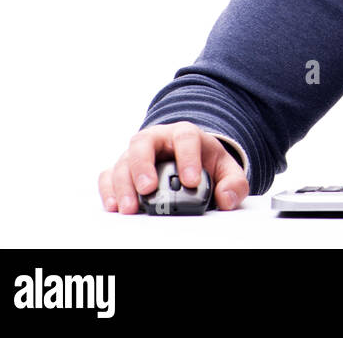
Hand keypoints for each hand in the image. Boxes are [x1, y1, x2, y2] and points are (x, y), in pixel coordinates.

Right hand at [99, 122, 248, 213]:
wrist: (189, 161)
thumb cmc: (205, 162)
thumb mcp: (226, 170)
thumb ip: (234, 183)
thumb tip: (227, 197)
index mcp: (185, 134)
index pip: (185, 137)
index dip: (187, 158)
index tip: (191, 181)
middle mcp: (157, 140)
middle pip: (144, 143)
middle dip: (144, 166)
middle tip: (149, 189)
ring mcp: (137, 154)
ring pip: (124, 161)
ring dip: (124, 185)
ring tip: (131, 208)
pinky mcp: (123, 169)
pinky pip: (109, 175)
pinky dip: (109, 189)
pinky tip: (115, 205)